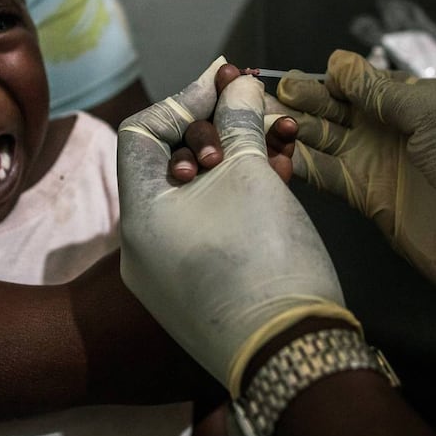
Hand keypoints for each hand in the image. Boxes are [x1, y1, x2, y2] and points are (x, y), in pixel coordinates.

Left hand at [118, 58, 357, 394]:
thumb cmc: (266, 260)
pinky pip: (211, 229)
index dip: (186, 99)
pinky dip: (240, 198)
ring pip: (198, 196)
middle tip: (258, 108)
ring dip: (237, 159)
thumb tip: (238, 87)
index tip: (228, 82)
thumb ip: (239, 122)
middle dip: (219, 128)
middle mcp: (143, 248)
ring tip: (280, 137)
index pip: (141, 133)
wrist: (296, 353)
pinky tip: (280, 173)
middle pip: (171, 162)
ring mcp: (170, 274)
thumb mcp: (251, 175)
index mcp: (139, 217)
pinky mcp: (201, 292)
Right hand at [276, 49, 435, 312]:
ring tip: (254, 119)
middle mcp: (392, 128)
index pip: (360, 81)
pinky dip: (300, 164)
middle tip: (258, 94)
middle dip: (300, 100)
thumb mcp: (435, 111)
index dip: (326, 78)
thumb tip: (337, 62)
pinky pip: (326, 175)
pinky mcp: (367, 198)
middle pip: (336, 108)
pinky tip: (274, 154)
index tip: (288, 76)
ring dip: (292, 129)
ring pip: (324, 139)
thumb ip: (381, 90)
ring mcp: (378, 163)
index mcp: (416, 99)